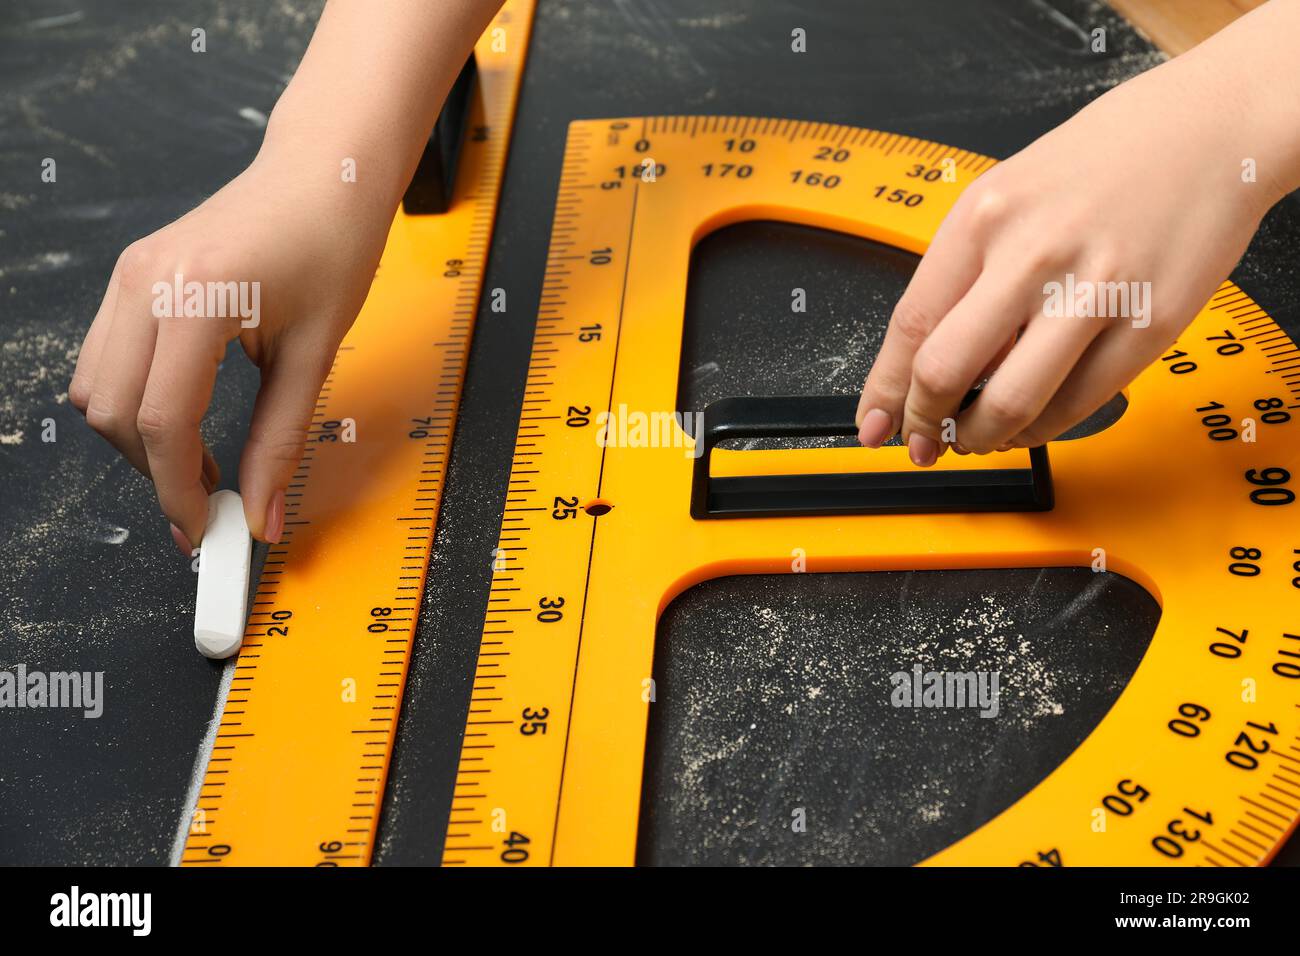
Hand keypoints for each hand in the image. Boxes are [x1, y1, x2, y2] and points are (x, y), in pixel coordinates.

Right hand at [69, 139, 393, 547]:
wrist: (323, 174)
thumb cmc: (332, 245)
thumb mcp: (315, 355)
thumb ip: (282, 440)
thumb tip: (263, 513)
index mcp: (196, 298)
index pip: (164, 423)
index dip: (177, 491)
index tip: (204, 530)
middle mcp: (145, 283)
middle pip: (116, 414)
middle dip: (155, 473)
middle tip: (209, 505)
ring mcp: (129, 274)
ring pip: (96, 390)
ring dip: (139, 440)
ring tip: (201, 464)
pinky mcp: (131, 275)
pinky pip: (105, 358)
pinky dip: (134, 402)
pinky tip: (185, 419)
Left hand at [855, 53, 1281, 464]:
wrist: (1209, 129)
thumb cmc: (1102, 162)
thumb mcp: (1008, 195)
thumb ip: (968, 273)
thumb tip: (929, 363)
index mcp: (984, 217)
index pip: (911, 324)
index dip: (885, 390)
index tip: (874, 423)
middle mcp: (1032, 253)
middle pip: (945, 369)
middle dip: (924, 421)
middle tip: (925, 439)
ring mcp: (1094, 292)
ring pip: (1011, 402)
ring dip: (982, 438)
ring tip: (978, 437)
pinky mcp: (1149, 325)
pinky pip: (1078, 404)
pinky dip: (1042, 429)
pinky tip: (1031, 424)